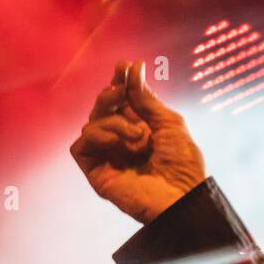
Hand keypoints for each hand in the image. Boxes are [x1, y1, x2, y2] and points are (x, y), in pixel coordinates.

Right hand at [70, 60, 205, 224]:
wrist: (183, 196)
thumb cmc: (183, 163)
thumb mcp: (168, 123)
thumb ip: (146, 99)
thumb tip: (132, 68)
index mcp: (140, 128)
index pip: (121, 100)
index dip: (120, 82)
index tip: (123, 66)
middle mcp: (121, 141)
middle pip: (102, 109)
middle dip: (109, 94)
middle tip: (119, 89)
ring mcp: (108, 156)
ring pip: (91, 124)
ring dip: (112, 121)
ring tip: (137, 134)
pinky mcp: (97, 173)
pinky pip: (80, 146)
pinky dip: (96, 135)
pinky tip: (118, 140)